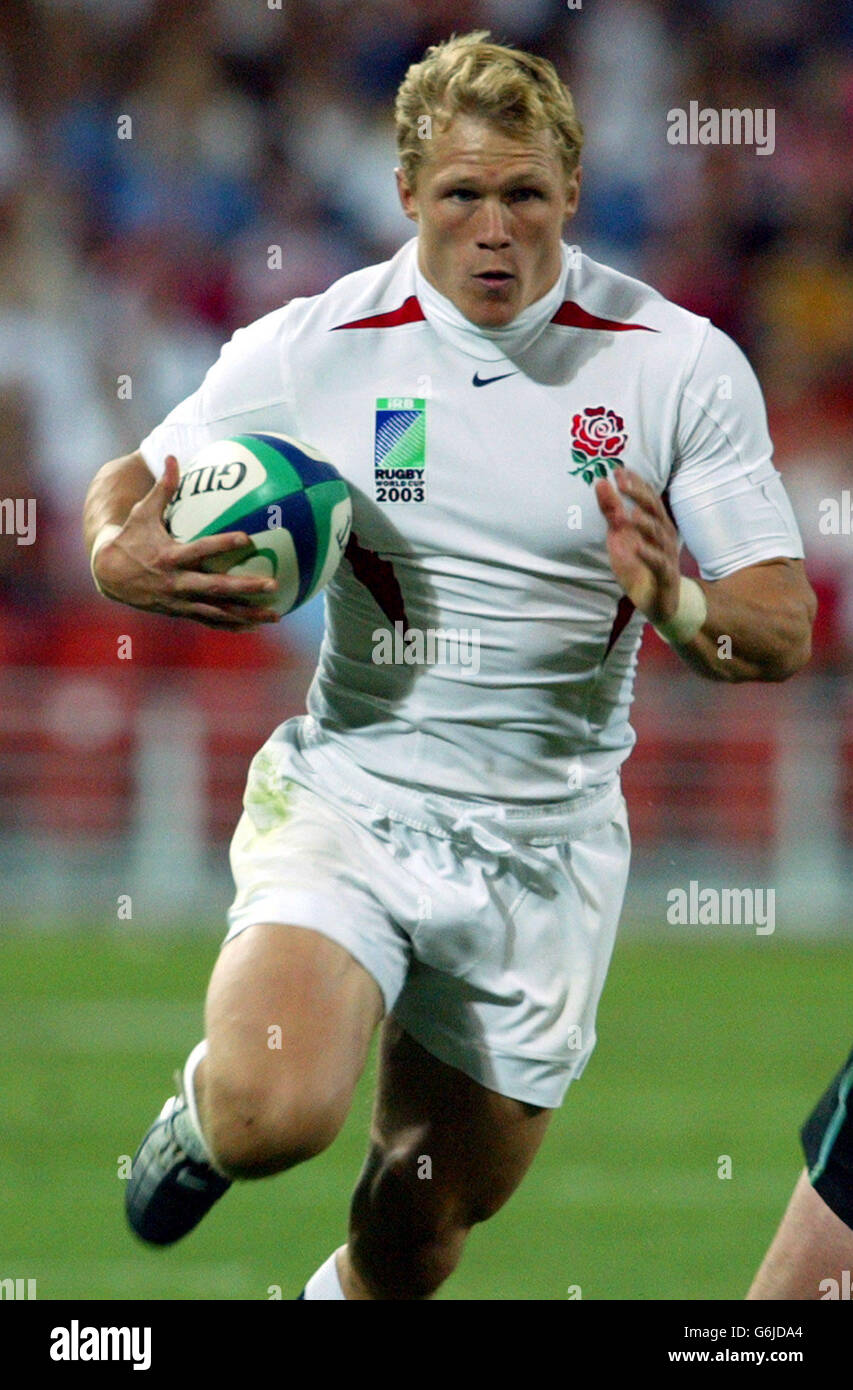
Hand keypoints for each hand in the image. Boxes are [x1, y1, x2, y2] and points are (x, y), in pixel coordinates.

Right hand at [93, 456, 280, 629]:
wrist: (109, 575)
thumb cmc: (130, 537)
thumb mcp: (142, 512)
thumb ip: (163, 488)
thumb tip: (174, 457)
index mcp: (168, 556)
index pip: (200, 550)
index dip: (222, 544)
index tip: (246, 537)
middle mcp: (176, 582)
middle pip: (216, 587)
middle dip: (245, 587)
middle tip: (273, 584)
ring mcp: (180, 601)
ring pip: (218, 611)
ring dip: (247, 614)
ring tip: (275, 614)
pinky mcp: (181, 612)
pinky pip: (211, 621)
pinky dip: (233, 624)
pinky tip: (256, 625)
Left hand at [595, 468, 680, 624]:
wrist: (658, 600)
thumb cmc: (639, 563)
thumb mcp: (620, 535)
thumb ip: (612, 510)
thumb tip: (601, 482)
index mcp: (654, 521)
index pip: (647, 496)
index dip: (635, 483)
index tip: (619, 469)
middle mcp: (663, 533)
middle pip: (654, 509)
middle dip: (639, 495)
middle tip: (622, 483)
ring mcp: (666, 553)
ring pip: (658, 534)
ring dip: (644, 523)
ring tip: (630, 513)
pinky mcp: (665, 574)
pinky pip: (658, 563)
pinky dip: (648, 554)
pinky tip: (636, 547)